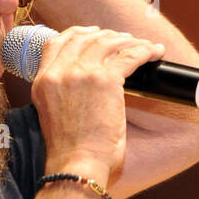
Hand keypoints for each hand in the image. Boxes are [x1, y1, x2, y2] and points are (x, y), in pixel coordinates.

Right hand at [31, 25, 164, 184]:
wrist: (76, 165)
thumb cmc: (70, 152)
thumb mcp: (51, 115)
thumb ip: (61, 93)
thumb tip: (84, 84)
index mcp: (43, 81)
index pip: (56, 42)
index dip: (77, 34)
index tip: (93, 34)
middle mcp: (59, 72)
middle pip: (84, 37)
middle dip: (106, 35)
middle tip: (123, 39)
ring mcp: (81, 73)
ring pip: (108, 42)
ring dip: (129, 41)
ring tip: (142, 46)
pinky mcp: (105, 80)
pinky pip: (130, 55)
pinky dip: (145, 51)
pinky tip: (155, 52)